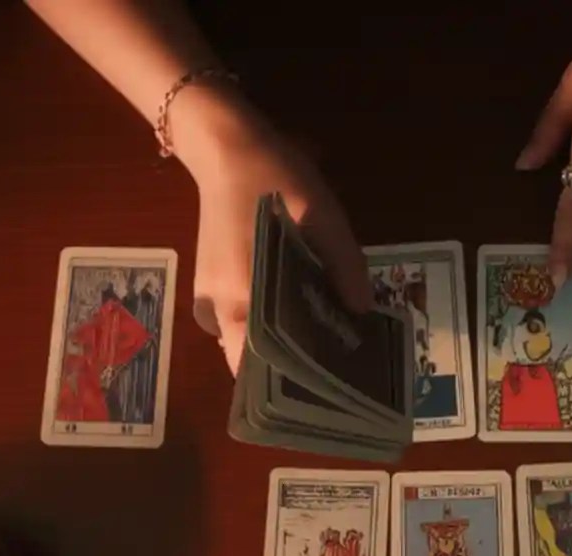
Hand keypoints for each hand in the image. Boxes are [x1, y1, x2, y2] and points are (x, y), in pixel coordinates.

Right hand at [173, 84, 371, 374]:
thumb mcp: (323, 216)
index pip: (256, 370)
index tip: (327, 394)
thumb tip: (364, 313)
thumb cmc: (273, 179)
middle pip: (250, 366)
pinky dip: (264, 329)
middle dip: (289, 374)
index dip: (289, 389)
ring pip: (243, 346)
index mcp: (240, 298)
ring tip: (325, 346)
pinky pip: (237, 324)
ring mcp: (207, 300)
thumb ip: (345, 266)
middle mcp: (217, 310)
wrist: (222, 146)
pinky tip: (298, 315)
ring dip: (277, 351)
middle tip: (335, 372)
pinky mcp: (208, 287)